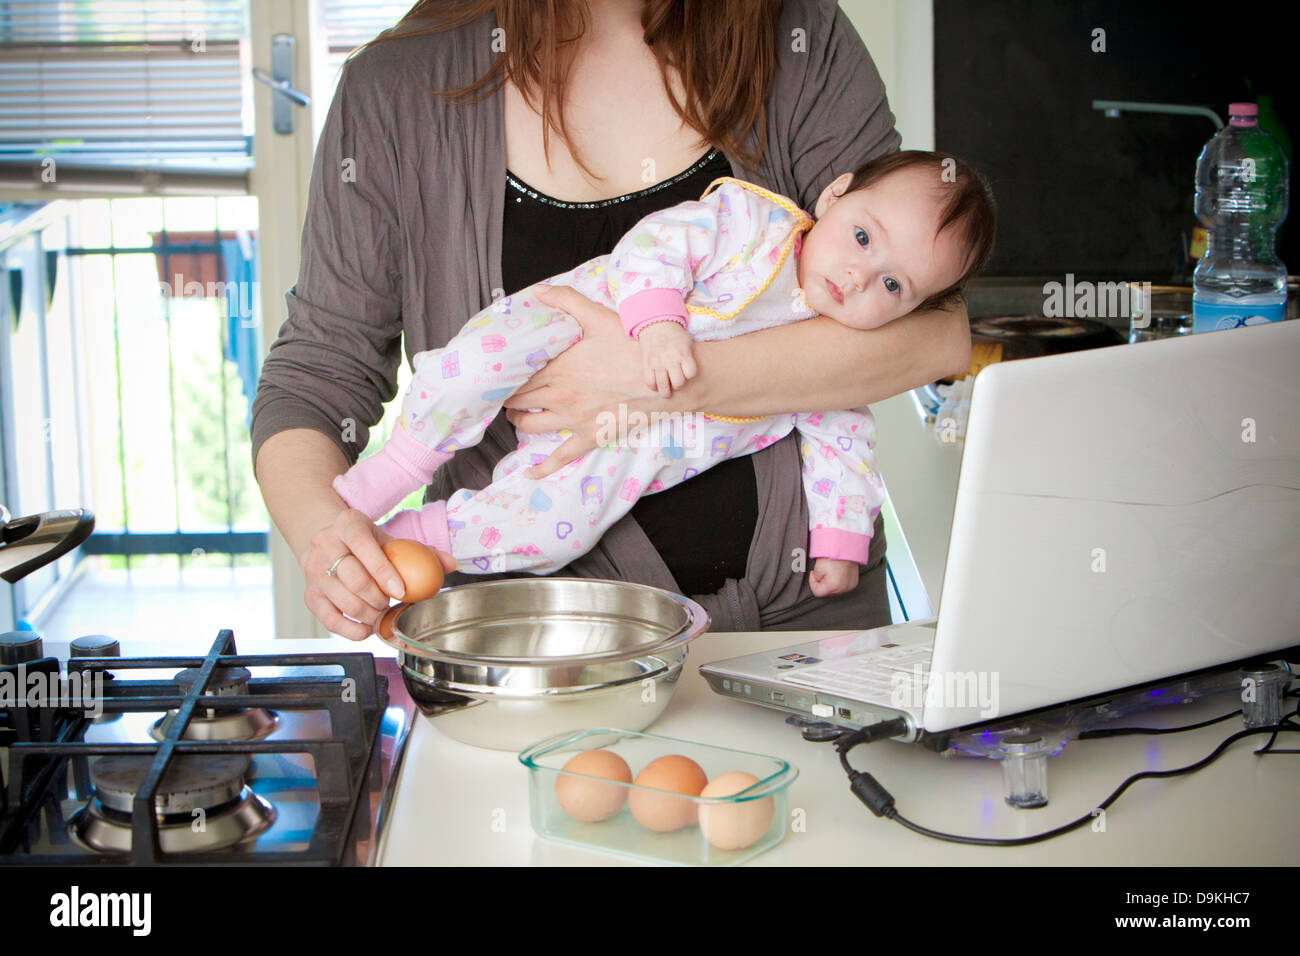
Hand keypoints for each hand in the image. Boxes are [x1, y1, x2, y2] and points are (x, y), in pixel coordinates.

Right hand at [299, 508, 457, 640]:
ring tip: (381, 614)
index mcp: (348, 525)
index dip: (384, 572)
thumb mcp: (388, 538)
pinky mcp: (309, 594)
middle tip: (391, 604)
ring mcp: (313, 571)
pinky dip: (351, 630)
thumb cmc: (362, 541)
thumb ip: (421, 551)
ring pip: (343, 601)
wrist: (325, 539)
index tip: (401, 591)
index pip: (365, 548)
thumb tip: (451, 564)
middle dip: (378, 599)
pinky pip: (329, 619)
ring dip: (368, 615)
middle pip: (353, 579)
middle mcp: (325, 545)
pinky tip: (366, 628)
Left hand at [502, 283, 659, 478]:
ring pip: (529, 426)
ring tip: (517, 414)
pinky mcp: (588, 438)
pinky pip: (559, 459)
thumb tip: (538, 291)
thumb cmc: (633, 349)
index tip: (499, 373)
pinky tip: (529, 472)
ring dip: (518, 421)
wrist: (664, 382)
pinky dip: (541, 468)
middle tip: (503, 392)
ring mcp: (572, 420)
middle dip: (507, 396)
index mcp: (558, 369)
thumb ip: (567, 300)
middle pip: (518, 401)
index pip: (517, 376)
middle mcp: (559, 397)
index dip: (504, 376)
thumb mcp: (599, 317)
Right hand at [637, 321, 696, 394]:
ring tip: (666, 392)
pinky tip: (656, 384)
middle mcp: (671, 360)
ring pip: (663, 386)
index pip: (691, 373)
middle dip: (678, 385)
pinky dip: (653, 386)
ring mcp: (658, 363)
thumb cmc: (674, 335)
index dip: (689, 375)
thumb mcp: (687, 342)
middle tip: (676, 383)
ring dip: (666, 391)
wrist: (656, 324)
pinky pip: (649, 382)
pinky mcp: (647, 364)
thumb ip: (690, 357)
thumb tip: (694, 371)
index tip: (686, 373)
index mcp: (683, 354)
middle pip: (678, 383)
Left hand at [808, 557, 859, 596]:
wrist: (845, 547)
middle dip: (822, 582)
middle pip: (827, 592)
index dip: (813, 583)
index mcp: (834, 586)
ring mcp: (850, 586)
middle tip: (822, 571)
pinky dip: (838, 581)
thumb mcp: (817, 568)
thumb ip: (816, 579)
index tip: (813, 574)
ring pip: (835, 590)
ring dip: (831, 583)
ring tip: (830, 571)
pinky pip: (843, 586)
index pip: (818, 592)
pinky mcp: (854, 582)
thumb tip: (819, 580)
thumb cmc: (833, 555)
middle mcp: (843, 588)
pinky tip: (837, 573)